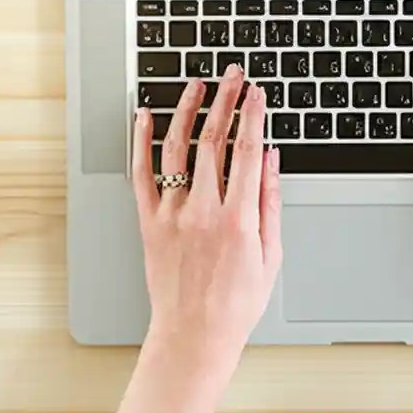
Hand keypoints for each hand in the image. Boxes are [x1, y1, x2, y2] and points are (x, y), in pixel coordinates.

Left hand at [116, 64, 280, 412]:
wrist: (194, 336)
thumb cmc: (236, 303)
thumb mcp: (271, 253)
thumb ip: (271, 201)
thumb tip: (272, 159)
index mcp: (238, 218)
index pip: (247, 150)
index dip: (254, 114)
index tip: (258, 92)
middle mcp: (203, 210)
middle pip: (214, 140)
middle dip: (227, 100)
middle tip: (234, 76)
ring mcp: (172, 214)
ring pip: (177, 148)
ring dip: (188, 110)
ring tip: (198, 85)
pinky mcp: (148, 223)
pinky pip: (141, 174)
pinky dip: (141, 141)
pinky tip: (144, 116)